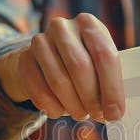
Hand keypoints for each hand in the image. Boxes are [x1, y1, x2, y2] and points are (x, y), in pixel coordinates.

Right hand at [0, 13, 123, 122]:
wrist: (47, 57)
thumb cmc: (83, 62)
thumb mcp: (99, 62)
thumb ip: (110, 80)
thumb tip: (114, 111)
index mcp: (88, 23)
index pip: (104, 55)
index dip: (112, 88)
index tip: (115, 113)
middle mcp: (62, 27)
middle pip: (80, 67)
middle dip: (92, 98)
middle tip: (98, 115)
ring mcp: (40, 41)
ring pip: (59, 82)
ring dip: (73, 105)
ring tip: (82, 113)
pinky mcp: (24, 59)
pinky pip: (40, 91)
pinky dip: (54, 107)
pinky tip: (61, 110)